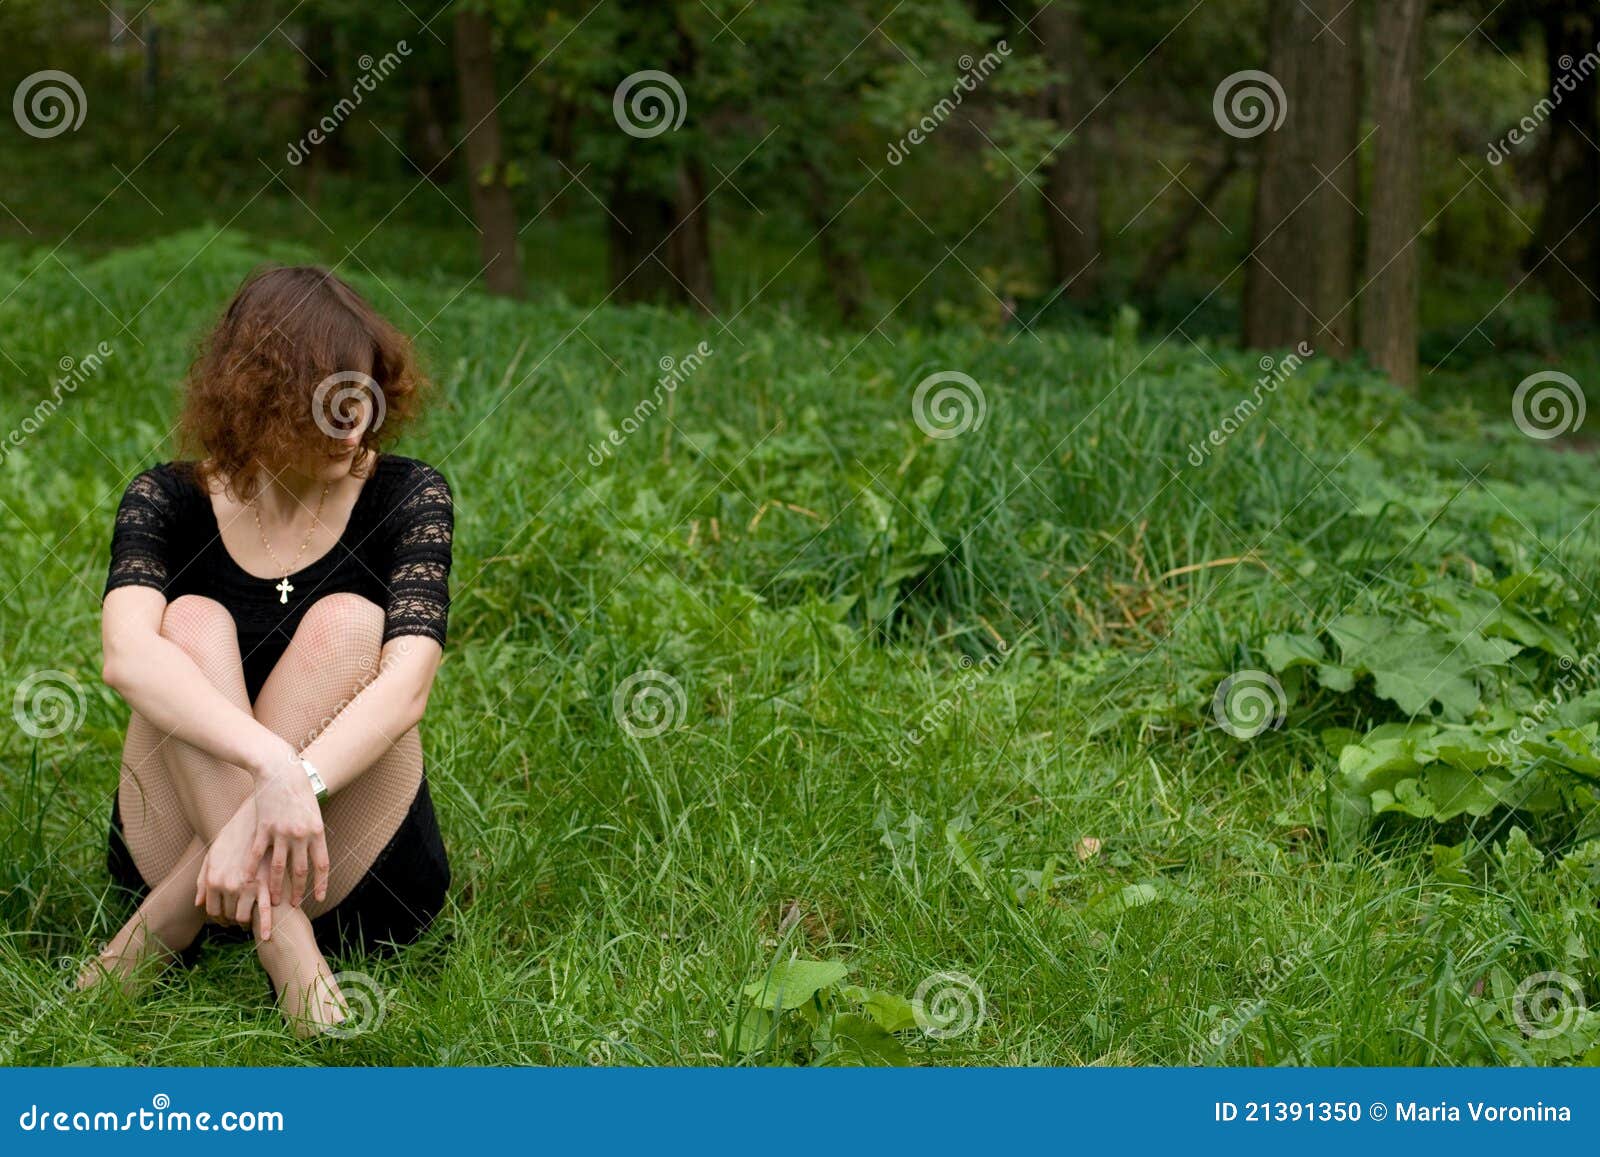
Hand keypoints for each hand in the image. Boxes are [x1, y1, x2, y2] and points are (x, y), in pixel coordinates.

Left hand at [195, 799, 274, 938]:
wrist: (256, 821)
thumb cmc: (233, 837)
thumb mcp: (212, 855)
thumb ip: (202, 880)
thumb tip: (198, 904)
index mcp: (213, 879)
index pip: (212, 910)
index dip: (219, 917)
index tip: (226, 917)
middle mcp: (227, 886)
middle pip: (227, 915)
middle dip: (231, 920)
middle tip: (239, 918)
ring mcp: (246, 887)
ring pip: (243, 917)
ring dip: (245, 922)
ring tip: (250, 919)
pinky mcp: (265, 885)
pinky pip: (263, 913)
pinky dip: (264, 926)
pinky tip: (266, 936)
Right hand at [250, 755, 328, 907]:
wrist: (283, 772)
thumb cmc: (301, 791)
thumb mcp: (314, 813)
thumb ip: (313, 833)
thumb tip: (314, 853)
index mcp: (317, 831)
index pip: (321, 864)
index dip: (321, 883)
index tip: (320, 898)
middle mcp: (301, 834)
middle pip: (300, 870)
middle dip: (297, 890)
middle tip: (294, 906)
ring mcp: (281, 832)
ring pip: (279, 866)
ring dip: (276, 886)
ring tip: (274, 900)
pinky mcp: (264, 827)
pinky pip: (257, 854)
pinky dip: (253, 869)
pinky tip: (249, 881)